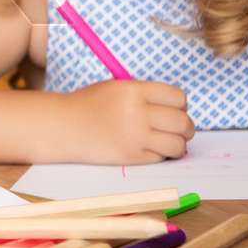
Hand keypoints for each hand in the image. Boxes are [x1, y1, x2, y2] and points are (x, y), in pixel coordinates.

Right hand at [62, 80, 193, 163]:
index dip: (180, 105)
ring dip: (178, 145)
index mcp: (134, 90)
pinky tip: (149, 150)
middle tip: (179, 131)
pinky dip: (159, 156)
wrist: (62, 126)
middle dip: (186, 128)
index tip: (174, 110)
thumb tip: (178, 110)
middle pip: (183, 122)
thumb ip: (145, 95)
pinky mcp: (131, 156)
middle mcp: (137, 112)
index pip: (178, 97)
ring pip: (178, 144)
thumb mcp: (115, 89)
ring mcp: (135, 136)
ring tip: (168, 144)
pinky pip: (161, 158)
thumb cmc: (88, 106)